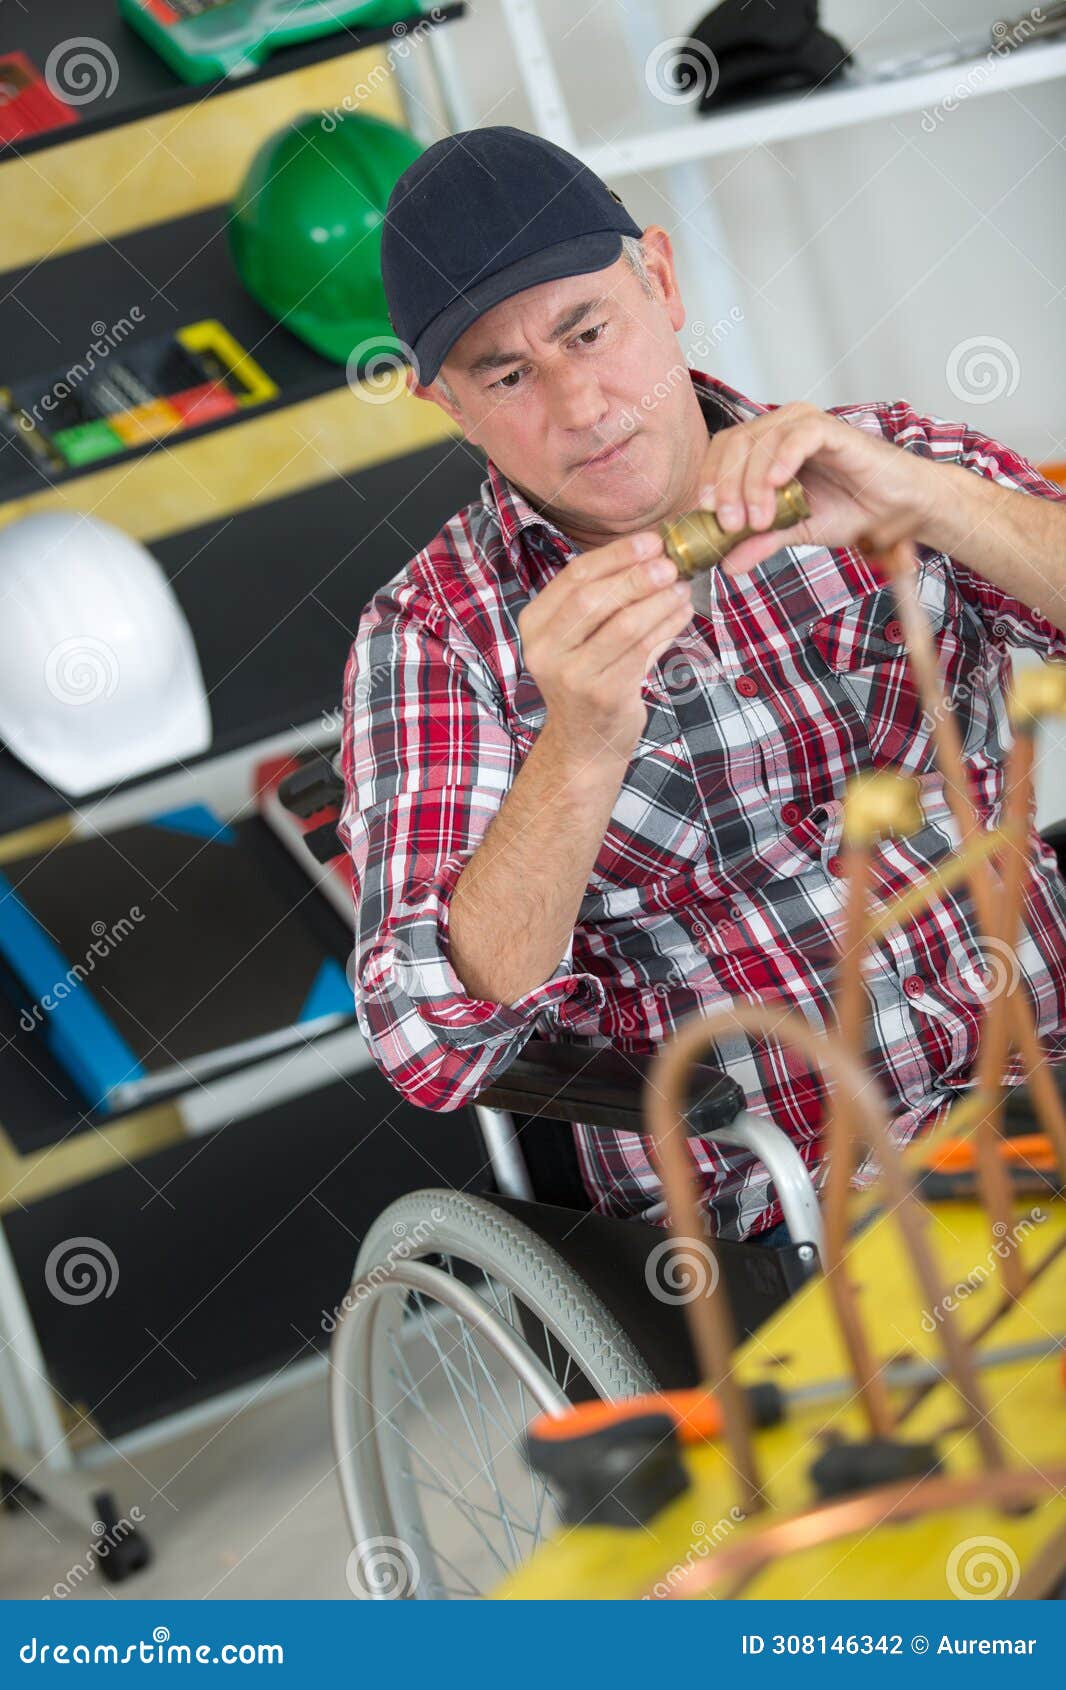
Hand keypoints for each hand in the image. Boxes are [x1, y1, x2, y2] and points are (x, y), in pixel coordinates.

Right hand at [517, 530, 692, 764]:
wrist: (584, 742)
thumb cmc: (588, 678)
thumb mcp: (579, 637)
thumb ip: (603, 599)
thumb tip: (651, 551)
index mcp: (535, 625)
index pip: (574, 576)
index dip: (616, 554)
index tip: (651, 540)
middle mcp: (546, 650)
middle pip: (594, 597)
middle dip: (637, 575)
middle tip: (672, 562)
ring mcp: (572, 676)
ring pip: (623, 624)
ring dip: (659, 601)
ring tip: (682, 587)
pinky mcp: (602, 695)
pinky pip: (642, 651)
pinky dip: (667, 627)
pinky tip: (683, 613)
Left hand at [696, 401, 938, 576]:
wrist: (899, 511)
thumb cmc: (852, 511)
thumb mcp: (796, 531)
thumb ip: (760, 541)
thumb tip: (726, 565)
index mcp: (768, 446)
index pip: (723, 451)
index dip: (709, 480)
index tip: (705, 516)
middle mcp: (784, 428)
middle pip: (735, 443)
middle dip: (726, 486)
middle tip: (730, 525)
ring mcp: (807, 425)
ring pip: (762, 439)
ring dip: (752, 482)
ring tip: (757, 519)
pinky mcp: (833, 430)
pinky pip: (798, 436)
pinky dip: (781, 459)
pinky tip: (777, 486)